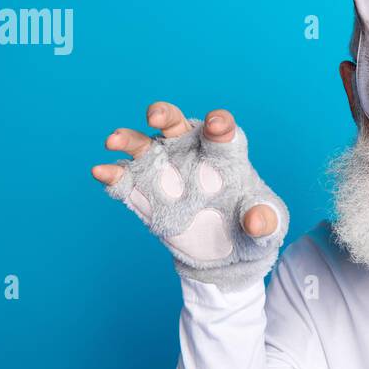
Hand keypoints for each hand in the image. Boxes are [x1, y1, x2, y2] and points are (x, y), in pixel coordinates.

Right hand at [92, 102, 288, 288]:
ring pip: (143, 145)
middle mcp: (190, 153)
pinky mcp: (146, 194)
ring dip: (128, 139)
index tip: (217, 125)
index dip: (220, 125)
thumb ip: (265, 220)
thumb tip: (255, 222)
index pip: (222, 132)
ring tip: (113, 140)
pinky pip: (126, 180)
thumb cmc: (252, 229)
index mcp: (225, 154)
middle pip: (176, 123)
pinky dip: (112, 174)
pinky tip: (100, 172)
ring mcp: (165, 171)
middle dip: (165, 115)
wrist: (227, 253)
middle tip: (155, 117)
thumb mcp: (267, 227)